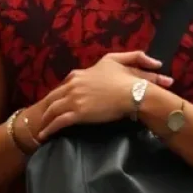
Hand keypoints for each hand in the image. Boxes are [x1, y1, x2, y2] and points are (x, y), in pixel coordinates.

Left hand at [37, 52, 173, 139]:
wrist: (134, 93)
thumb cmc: (130, 80)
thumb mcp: (127, 62)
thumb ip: (133, 57)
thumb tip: (152, 63)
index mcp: (81, 74)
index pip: (65, 84)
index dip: (61, 93)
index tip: (58, 100)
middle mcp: (73, 85)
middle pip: (54, 97)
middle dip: (48, 106)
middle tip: (43, 115)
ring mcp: (73, 99)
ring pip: (52, 110)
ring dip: (45, 119)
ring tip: (40, 127)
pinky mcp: (76, 114)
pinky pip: (58, 122)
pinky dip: (49, 129)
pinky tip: (44, 135)